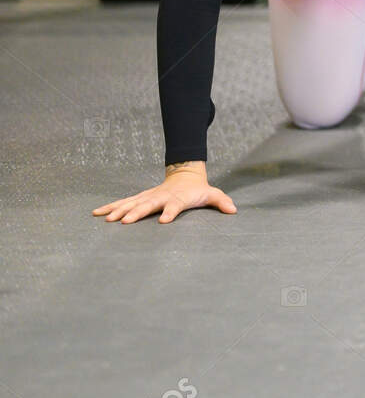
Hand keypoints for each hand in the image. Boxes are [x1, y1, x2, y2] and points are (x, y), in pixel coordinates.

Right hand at [93, 168, 236, 224]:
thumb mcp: (212, 194)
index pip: (175, 205)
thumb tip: (233, 210)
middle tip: (125, 222)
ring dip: (119, 211)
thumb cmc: (198, 189)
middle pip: (148, 205)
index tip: (164, 221)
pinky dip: (110, 207)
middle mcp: (161, 197)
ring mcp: (148, 196)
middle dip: (136, 213)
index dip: (170, 212)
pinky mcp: (140, 198)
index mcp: (178, 198)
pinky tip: (97, 213)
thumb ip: (221, 201)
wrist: (185, 175)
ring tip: (106, 219)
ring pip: (132, 203)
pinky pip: (123, 203)